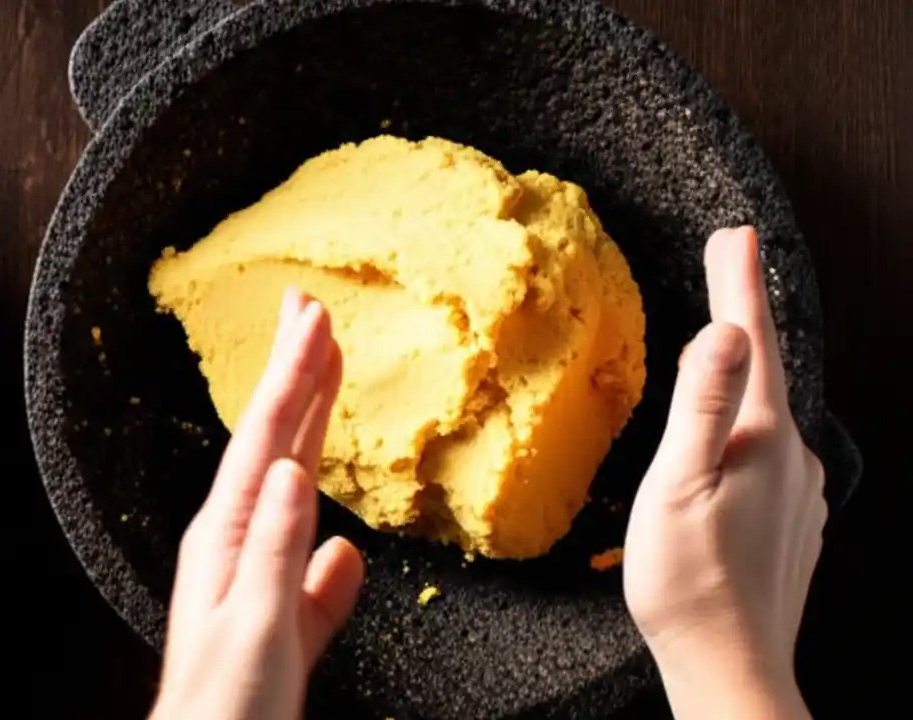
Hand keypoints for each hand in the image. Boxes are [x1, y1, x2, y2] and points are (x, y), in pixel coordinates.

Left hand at [151, 288, 364, 719]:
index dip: (292, 373)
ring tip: (323, 380)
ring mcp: (259, 581)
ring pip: (291, 487)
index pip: (265, 436)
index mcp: (229, 537)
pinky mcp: (280, 622)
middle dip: (293, 374)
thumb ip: (276, 549)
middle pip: (272, 441)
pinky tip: (344, 549)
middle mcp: (238, 545)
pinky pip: (311, 565)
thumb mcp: (254, 624)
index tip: (312, 316)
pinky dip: (329, 543)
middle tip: (307, 311)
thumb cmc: (223, 709)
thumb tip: (295, 470)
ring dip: (309, 431)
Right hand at [624, 227, 825, 719]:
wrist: (730, 669)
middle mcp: (792, 458)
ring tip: (716, 348)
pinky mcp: (788, 521)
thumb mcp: (678, 485)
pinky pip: (764, 454)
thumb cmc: (690, 583)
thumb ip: (702, 406)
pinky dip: (741, 430)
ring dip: (739, 377)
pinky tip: (722, 446)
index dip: (738, 284)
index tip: (735, 235)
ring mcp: (796, 492)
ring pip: (763, 415)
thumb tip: (724, 331)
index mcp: (762, 437)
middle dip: (741, 316)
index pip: (750, 341)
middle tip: (725, 262)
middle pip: (761, 370)